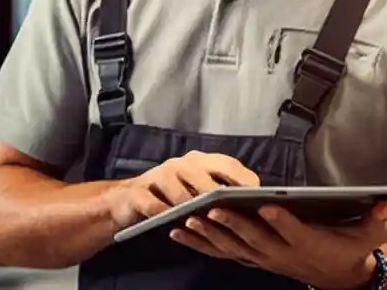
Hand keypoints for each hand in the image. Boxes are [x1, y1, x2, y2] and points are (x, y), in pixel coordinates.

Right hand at [106, 151, 259, 231]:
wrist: (126, 200)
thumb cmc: (169, 197)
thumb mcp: (194, 189)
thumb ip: (217, 191)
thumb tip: (253, 203)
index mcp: (199, 162)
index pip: (227, 164)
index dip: (244, 179)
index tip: (261, 195)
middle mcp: (180, 165)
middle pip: (204, 177)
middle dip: (218, 194)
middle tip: (233, 210)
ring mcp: (158, 177)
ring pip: (180, 194)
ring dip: (191, 208)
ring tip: (204, 220)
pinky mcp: (139, 193)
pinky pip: (154, 205)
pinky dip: (165, 215)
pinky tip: (174, 225)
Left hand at [169, 200, 386, 288]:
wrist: (341, 276)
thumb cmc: (352, 248)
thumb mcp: (370, 234)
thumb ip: (376, 218)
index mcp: (309, 243)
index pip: (294, 231)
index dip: (281, 220)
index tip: (267, 206)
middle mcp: (283, 253)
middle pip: (255, 239)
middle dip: (232, 225)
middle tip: (211, 210)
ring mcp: (265, 258)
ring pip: (232, 248)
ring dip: (208, 236)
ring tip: (184, 221)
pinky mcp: (253, 258)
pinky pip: (223, 252)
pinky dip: (201, 243)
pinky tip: (178, 231)